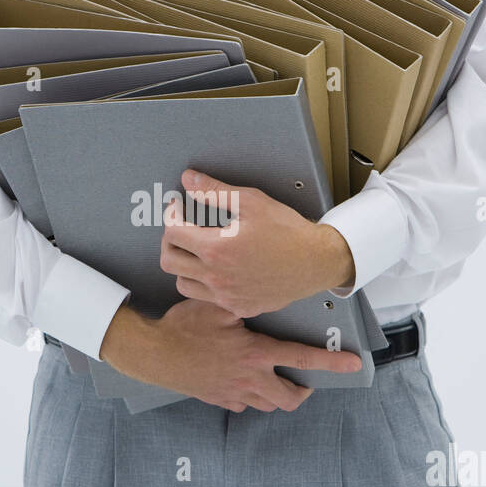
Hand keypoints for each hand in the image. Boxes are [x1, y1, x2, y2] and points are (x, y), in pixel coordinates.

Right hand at [99, 299, 361, 412]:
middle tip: (305, 382)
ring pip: (267, 406)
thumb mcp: (217, 306)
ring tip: (277, 381)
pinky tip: (245, 383)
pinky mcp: (217, 399)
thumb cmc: (183, 326)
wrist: (153, 354)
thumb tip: (261, 289)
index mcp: (255, 353)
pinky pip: (242, 405)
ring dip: (277, 396)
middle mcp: (249, 378)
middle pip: (288, 398)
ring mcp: (233, 393)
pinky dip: (250, 397)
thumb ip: (243, 301)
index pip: (301, 360)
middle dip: (302, 392)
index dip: (330, 364)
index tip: (353, 365)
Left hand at [159, 169, 355, 317]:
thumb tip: (188, 179)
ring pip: (182, 283)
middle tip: (181, 227)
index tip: (178, 207)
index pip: (172, 231)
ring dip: (184, 264)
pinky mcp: (237, 306)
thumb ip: (215, 191)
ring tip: (197, 249)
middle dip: (170, 239)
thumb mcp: (252, 202)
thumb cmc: (288, 231)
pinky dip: (203, 283)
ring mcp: (226, 296)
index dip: (171, 214)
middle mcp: (216, 277)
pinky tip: (215, 269)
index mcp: (216, 249)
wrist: (316, 262)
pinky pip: (206, 298)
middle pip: (169, 260)